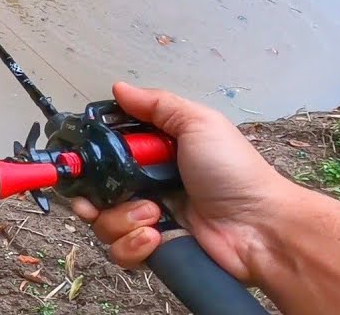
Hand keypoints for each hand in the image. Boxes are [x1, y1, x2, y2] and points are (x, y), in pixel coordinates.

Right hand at [70, 83, 302, 282]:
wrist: (260, 227)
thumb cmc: (234, 172)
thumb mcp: (198, 124)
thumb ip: (157, 105)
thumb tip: (119, 88)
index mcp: (154, 153)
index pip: (105, 155)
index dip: (89, 160)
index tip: (79, 164)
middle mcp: (146, 185)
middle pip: (95, 192)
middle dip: (92, 198)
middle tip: (98, 200)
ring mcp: (149, 219)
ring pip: (104, 223)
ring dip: (123, 219)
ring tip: (155, 215)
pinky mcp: (154, 249)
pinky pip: (121, 252)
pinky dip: (133, 245)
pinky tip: (156, 236)